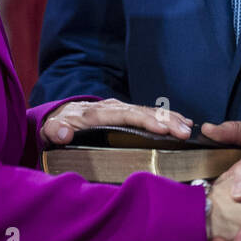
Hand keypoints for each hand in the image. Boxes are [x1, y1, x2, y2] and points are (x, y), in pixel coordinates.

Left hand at [40, 98, 192, 144]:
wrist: (62, 114)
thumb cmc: (59, 125)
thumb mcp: (51, 128)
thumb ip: (55, 131)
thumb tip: (63, 133)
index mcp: (96, 113)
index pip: (124, 116)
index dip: (144, 121)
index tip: (162, 129)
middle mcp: (113, 107)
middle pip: (142, 112)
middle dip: (164, 121)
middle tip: (183, 132)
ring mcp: (122, 109)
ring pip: (149, 111)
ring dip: (170, 119)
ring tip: (188, 128)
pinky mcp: (128, 114)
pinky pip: (150, 114)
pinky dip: (168, 117)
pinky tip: (183, 123)